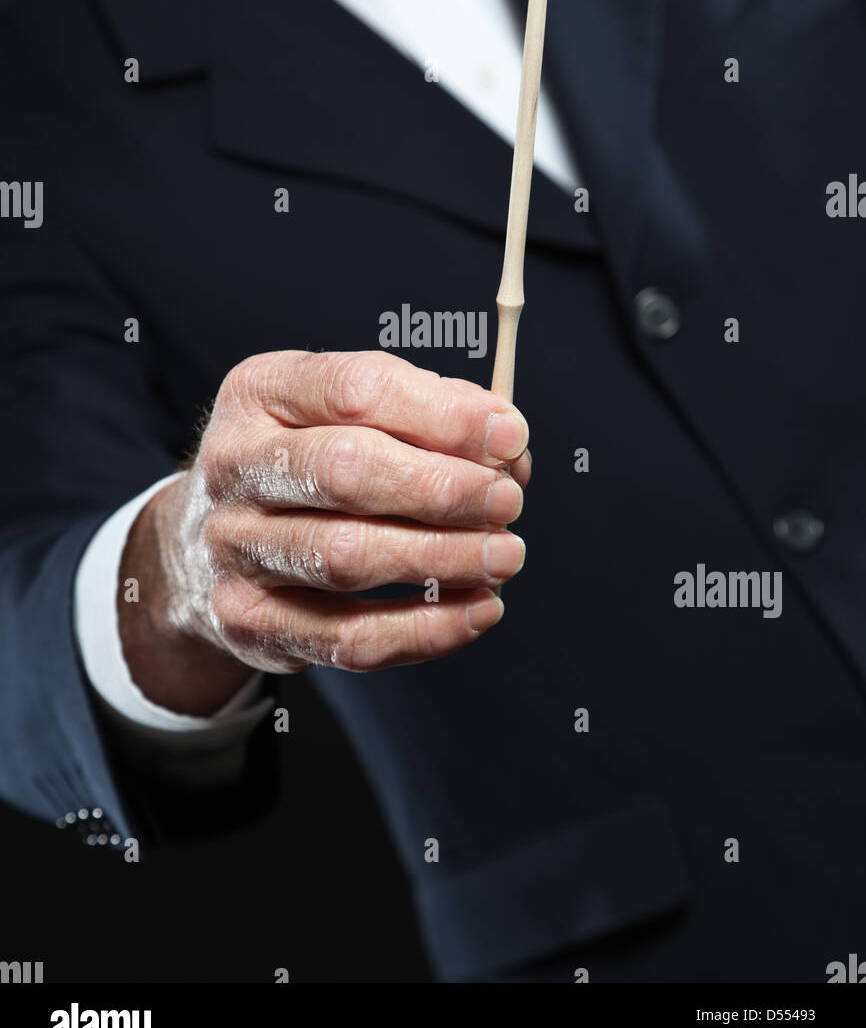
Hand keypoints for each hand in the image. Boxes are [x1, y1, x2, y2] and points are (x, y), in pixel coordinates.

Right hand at [119, 351, 528, 713]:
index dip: (443, 414)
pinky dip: (424, 630)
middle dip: (442, 488)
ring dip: (441, 559)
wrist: (204, 541)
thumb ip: (429, 414)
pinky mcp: (247, 621)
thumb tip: (507, 445)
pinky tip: (478, 610)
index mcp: (261, 391)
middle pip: (345, 471)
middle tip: (507, 502)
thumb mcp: (348, 413)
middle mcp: (235, 465)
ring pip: (344, 557)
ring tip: (504, 555)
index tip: (510, 436)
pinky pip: (346, 638)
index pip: (355, 389)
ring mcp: (233, 547)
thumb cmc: (309, 461)